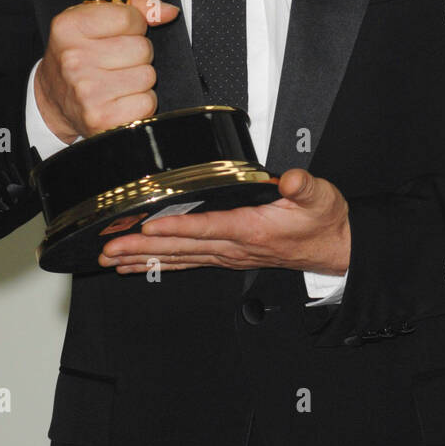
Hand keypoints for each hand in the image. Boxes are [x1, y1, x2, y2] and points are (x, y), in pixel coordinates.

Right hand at [35, 0, 176, 141]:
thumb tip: (168, 12)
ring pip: (148, 75)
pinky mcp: (102, 119)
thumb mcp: (94, 19)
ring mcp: (87, 92)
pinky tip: (119, 99)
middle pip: (142, 48)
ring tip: (116, 79)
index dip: (133, 24)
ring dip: (139, 78)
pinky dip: (139, 102)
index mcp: (69, 27)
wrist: (54, 100)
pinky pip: (147, 102)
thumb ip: (135, 5)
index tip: (119, 32)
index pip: (129, 17)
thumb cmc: (79, 55)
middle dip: (137, 53)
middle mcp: (74, 60)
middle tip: (115, 60)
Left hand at [99, 168, 350, 276]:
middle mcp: (235, 247)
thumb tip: (289, 180)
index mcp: (252, 229)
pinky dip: (162, 263)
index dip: (175, 228)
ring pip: (180, 259)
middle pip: (181, 248)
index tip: (146, 228)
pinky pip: (189, 262)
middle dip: (143, 249)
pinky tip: (142, 265)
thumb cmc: (323, 221)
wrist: (335, 247)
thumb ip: (302, 186)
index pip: (206, 228)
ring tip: (113, 259)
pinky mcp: (228, 256)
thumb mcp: (320, 196)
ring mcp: (229, 255)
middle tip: (110, 249)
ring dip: (145, 259)